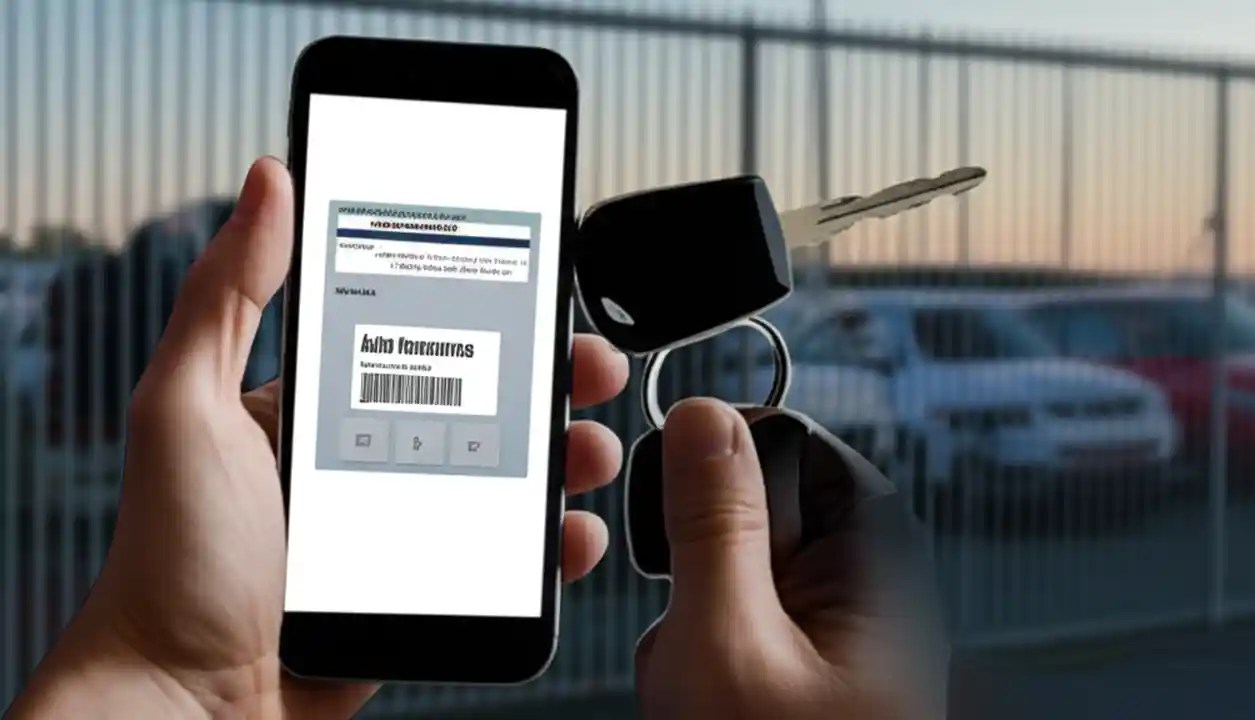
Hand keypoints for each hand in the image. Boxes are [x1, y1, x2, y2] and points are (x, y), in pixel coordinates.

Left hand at [9, 157, 629, 718]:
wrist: (187, 704)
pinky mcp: (427, 590)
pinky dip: (552, 545)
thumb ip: (228, 296)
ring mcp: (402, 527)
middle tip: (590, 368)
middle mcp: (366, 460)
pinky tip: (568, 534)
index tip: (539, 287)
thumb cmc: (170, 561)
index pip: (419, 338)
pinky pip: (506, 560)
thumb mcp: (186, 407)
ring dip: (565, 456)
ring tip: (589, 449)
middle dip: (548, 379)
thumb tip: (271, 180)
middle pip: (482, 403)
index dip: (487, 309)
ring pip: (508, 479)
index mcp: (315, 409)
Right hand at [634, 400, 947, 719]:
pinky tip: (705, 706)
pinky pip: (738, 639)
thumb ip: (714, 522)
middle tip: (697, 629)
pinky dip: (706, 666)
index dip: (731, 472)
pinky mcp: (810, 681)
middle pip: (758, 520)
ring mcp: (839, 643)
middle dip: (703, 566)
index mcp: (882, 561)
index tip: (687, 515)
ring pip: (734, 585)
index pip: (801, 448)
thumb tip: (705, 418)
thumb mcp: (727, 637)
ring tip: (702, 686)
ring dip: (695, 625)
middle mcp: (872, 594)